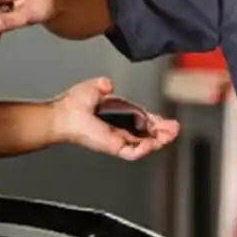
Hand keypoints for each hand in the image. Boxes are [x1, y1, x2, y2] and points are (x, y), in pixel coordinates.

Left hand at [50, 77, 178, 159]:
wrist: (62, 115)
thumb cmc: (71, 104)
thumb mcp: (93, 88)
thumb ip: (103, 85)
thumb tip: (109, 83)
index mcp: (116, 117)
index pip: (141, 121)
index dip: (156, 122)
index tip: (167, 122)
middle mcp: (118, 130)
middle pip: (147, 135)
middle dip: (163, 133)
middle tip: (174, 129)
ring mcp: (116, 140)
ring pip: (144, 145)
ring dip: (159, 141)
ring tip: (170, 134)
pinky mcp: (113, 147)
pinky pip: (133, 152)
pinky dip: (145, 149)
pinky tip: (154, 142)